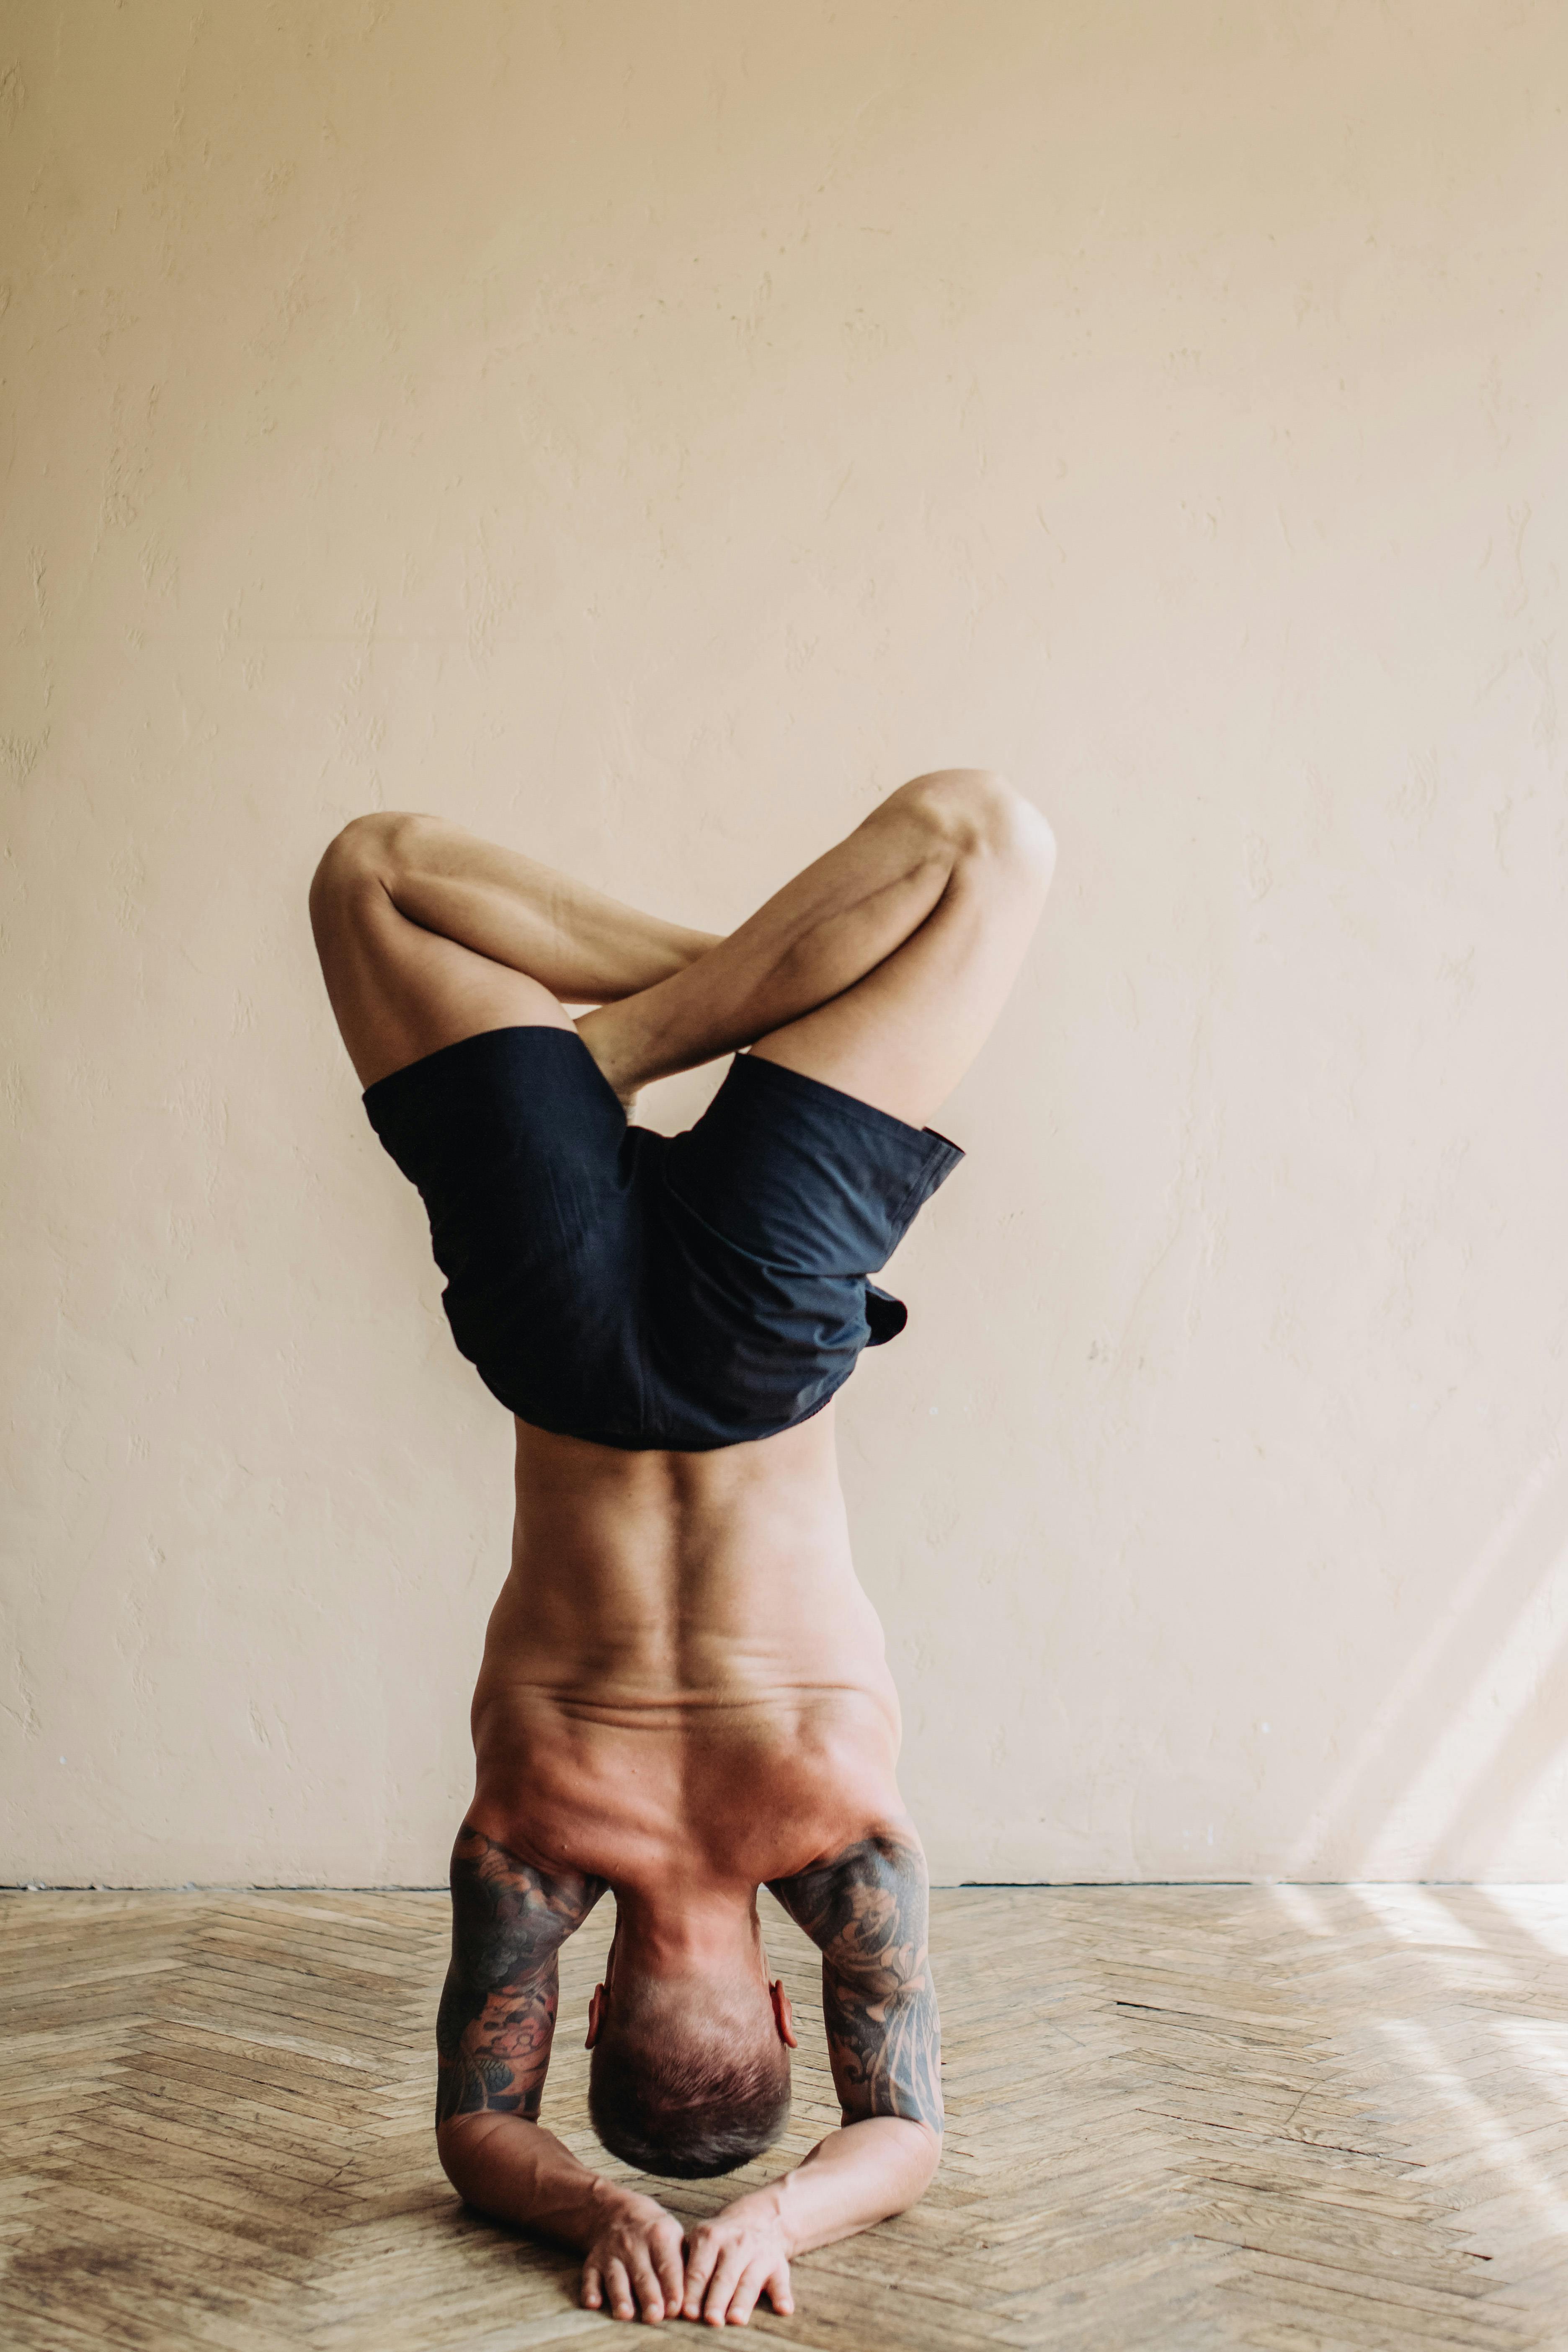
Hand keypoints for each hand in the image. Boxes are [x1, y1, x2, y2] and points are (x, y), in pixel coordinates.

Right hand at [581, 2188, 684, 2324]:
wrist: (618, 2211)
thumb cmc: (655, 2233)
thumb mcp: (674, 2236)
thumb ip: (684, 2264)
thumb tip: (696, 2295)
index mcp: (659, 2235)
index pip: (668, 2266)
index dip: (672, 2287)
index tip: (676, 2308)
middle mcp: (634, 2243)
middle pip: (643, 2274)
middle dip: (649, 2296)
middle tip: (655, 2316)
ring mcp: (611, 2253)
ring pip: (616, 2277)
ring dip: (621, 2296)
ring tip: (626, 2314)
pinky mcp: (593, 2262)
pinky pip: (590, 2276)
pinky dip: (590, 2290)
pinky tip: (592, 2303)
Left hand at [681, 2195, 794, 2327]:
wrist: (759, 2219)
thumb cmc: (720, 2241)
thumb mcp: (701, 2243)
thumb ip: (688, 2269)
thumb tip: (671, 2300)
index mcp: (710, 2238)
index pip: (698, 2271)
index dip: (692, 2292)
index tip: (687, 2313)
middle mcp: (736, 2244)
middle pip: (724, 2277)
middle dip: (716, 2299)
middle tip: (710, 2319)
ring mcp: (759, 2254)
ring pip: (749, 2281)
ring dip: (742, 2301)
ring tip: (736, 2319)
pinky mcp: (778, 2265)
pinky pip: (781, 2282)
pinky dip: (782, 2296)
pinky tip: (783, 2309)